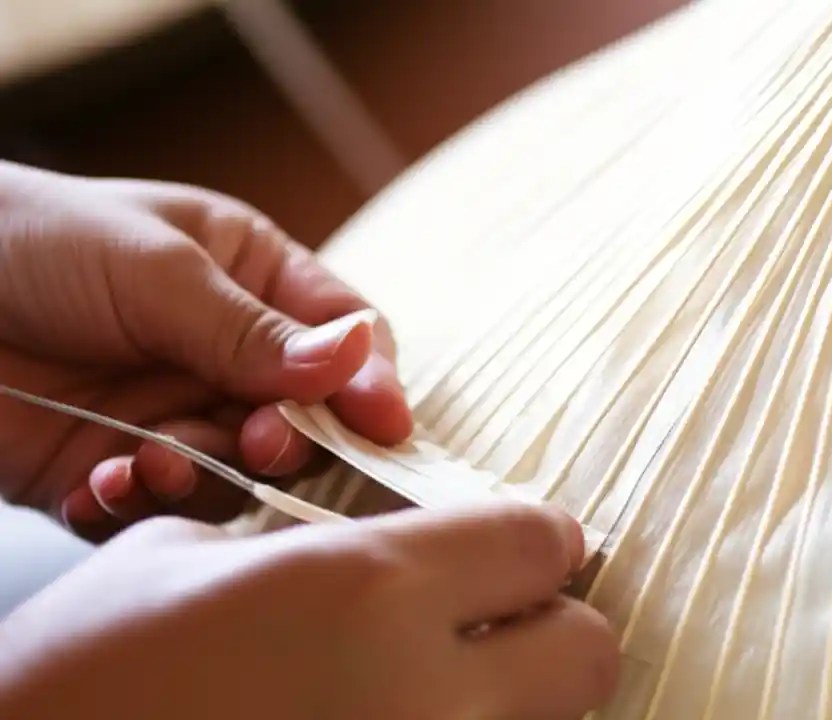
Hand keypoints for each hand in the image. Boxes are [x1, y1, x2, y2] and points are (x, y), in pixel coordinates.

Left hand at [0, 161, 413, 537]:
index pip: (342, 334)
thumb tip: (353, 358)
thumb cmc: (34, 241)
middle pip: (302, 416)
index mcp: (251, 280)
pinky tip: (104, 480)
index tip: (382, 423)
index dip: (368, 379)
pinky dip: (136, 505)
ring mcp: (171, 412)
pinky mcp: (113, 466)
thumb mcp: (156, 269)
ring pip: (235, 472)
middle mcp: (223, 353)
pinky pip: (155, 507)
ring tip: (152, 459)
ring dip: (205, 476)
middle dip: (287, 438)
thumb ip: (252, 329)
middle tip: (260, 442)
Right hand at [0, 505, 620, 719]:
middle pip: (588, 651)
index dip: (539, 540)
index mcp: (368, 589)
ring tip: (428, 691)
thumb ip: (301, 543)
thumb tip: (368, 545)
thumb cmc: (76, 680)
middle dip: (554, 632)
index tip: (521, 550)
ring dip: (511, 705)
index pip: (543, 540)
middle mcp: (420, 693)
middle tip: (495, 630)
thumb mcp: (181, 564)